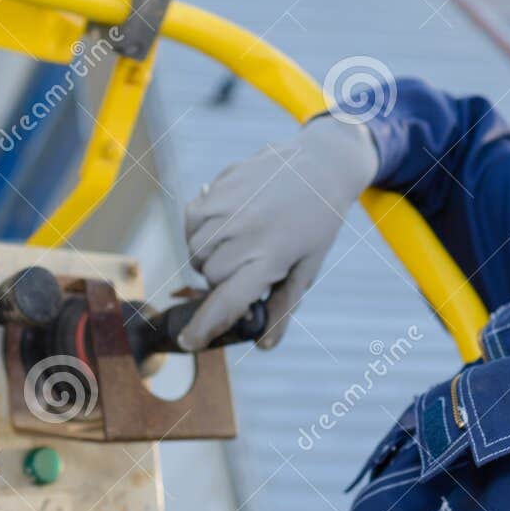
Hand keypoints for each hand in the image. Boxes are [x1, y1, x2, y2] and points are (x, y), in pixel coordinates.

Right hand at [179, 114, 379, 350]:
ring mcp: (228, 208)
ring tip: (237, 244)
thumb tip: (264, 345)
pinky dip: (198, 230)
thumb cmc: (317, 223)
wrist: (321, 165)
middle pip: (210, 278)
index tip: (189, 342)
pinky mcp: (218, 188)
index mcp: (271, 257)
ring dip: (209, 257)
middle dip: (223, 282)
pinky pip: (190, 220)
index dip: (205, 326)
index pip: (226, 301)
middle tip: (248, 268)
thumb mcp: (308, 268)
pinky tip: (223, 224)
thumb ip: (283, 307)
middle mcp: (245, 233)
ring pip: (195, 251)